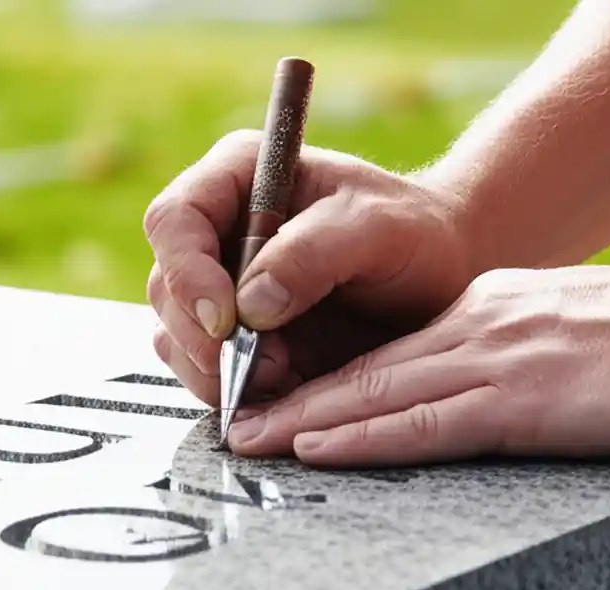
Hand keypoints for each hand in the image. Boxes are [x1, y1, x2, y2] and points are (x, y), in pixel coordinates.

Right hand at [143, 130, 476, 406]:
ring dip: (216, 370)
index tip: (227, 320)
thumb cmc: (415, 235)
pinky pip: (203, 371)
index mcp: (239, 178)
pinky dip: (232, 390)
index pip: (174, 220)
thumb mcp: (377, 227)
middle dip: (204, 338)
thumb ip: (313, 253)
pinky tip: (283, 387)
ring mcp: (220, 288)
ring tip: (286, 374)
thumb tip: (248, 305)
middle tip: (265, 366)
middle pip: (167, 287)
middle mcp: (217, 231)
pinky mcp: (235, 338)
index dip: (189, 273)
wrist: (442, 280)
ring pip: (175, 336)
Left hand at [225, 262, 609, 466]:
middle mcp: (472, 329)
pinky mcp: (520, 405)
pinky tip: (320, 449)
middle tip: (230, 419)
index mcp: (484, 311)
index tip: (278, 398)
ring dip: (304, 420)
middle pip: (363, 370)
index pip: (387, 350)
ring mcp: (492, 364)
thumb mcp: (562, 322)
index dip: (326, 378)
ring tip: (247, 440)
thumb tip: (478, 372)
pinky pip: (424, 425)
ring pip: (376, 395)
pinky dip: (363, 438)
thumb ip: (511, 343)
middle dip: (290, 398)